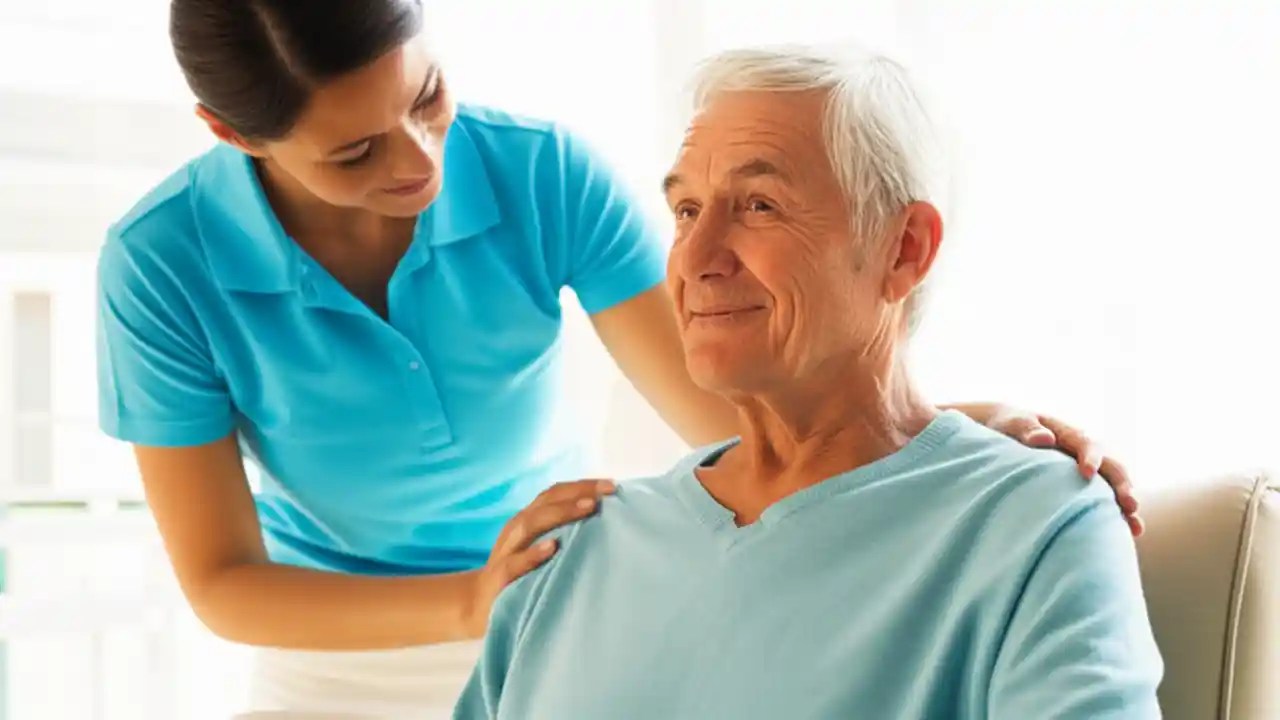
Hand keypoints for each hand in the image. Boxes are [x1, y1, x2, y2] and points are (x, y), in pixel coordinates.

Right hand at [462, 478, 615, 635]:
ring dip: (561, 513)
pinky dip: (532, 554)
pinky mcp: (498, 577)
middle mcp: (518, 529)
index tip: (613, 485)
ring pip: (531, 523)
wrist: (477, 604)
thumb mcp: (541, 549)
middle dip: (579, 492)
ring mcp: (507, 551)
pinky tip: (552, 547)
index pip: (556, 494)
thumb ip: (564, 534)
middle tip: (607, 490)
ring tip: (588, 507)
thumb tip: (606, 524)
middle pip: (547, 501)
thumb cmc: (522, 574)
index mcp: (529, 520)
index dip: (583, 485)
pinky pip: (514, 564)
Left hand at [982, 406, 1142, 537]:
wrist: (1007, 430)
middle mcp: (1084, 450)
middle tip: (1130, 505)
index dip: (1090, 457)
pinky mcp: (1084, 484)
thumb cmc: (1007, 426)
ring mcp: (1087, 467)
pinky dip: (1117, 513)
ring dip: (1126, 503)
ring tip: (1136, 527)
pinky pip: (1105, 497)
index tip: (1087, 473)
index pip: (1085, 443)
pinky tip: (1129, 533)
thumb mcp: (1011, 422)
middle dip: (1121, 485)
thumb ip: (1025, 428)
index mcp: (1067, 433)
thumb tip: (1044, 438)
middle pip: (1110, 466)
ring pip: (1114, 484)